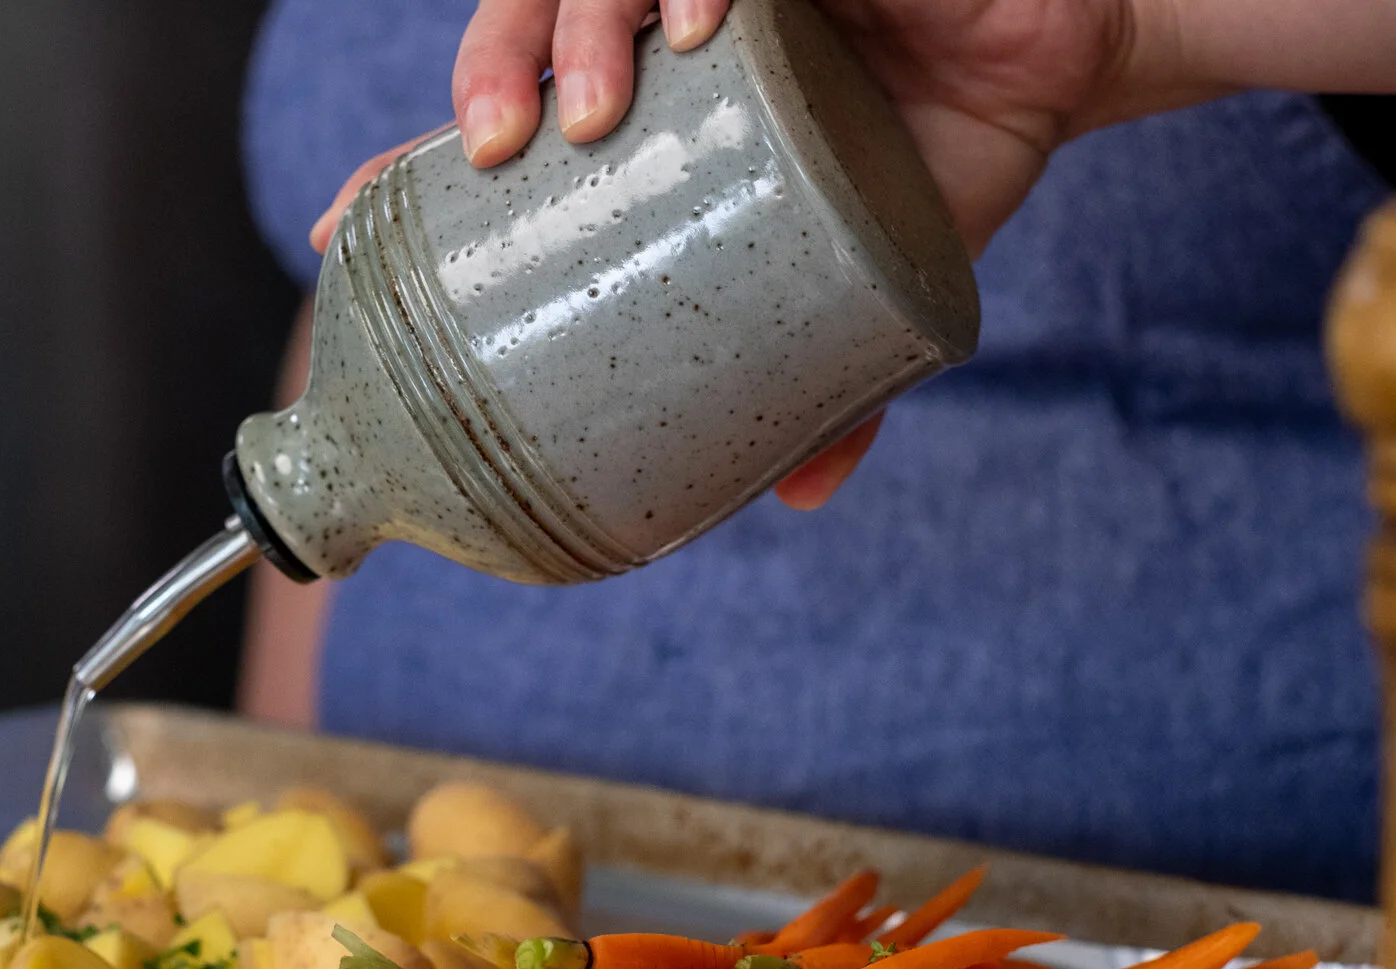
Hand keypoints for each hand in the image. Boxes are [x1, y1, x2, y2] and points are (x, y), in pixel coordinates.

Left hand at [311, 0, 1145, 508]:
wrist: (1060, 64)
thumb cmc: (928, 166)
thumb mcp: (858, 289)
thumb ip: (827, 386)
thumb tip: (801, 494)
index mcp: (638, 122)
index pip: (492, 127)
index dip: (403, 170)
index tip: (336, 230)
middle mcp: (656, 37)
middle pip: (521, 25)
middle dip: (486, 76)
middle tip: (490, 152)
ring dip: (572, 23)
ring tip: (583, 110)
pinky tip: (696, 20)